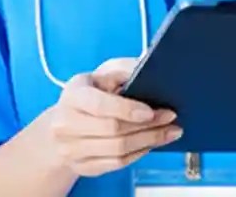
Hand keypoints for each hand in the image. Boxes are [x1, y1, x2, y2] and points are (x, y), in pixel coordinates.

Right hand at [41, 58, 181, 177]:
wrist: (64, 124)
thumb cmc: (91, 93)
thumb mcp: (105, 73)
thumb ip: (125, 69)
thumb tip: (148, 71)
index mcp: (73, 95)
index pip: (100, 105)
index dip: (128, 110)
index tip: (151, 112)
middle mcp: (66, 124)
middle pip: (113, 130)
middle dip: (148, 125)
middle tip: (170, 117)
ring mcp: (70, 149)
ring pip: (117, 150)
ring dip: (149, 141)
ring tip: (170, 131)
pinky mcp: (81, 167)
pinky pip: (116, 164)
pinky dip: (139, 153)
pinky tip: (152, 143)